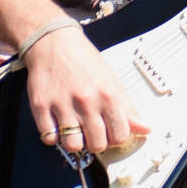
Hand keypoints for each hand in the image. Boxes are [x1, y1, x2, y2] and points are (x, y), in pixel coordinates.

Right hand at [24, 25, 149, 154]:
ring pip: (72, 145)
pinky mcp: (41, 106)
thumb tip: (145, 128)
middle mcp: (86, 100)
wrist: (53, 42)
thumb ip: (128, 107)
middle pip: (97, 144)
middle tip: (92, 132)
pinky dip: (54, 136)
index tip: (110, 133)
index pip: (120, 135)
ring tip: (74, 131)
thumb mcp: (112, 80)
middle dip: (96, 142)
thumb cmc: (83, 60)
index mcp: (107, 94)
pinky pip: (49, 137)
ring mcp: (62, 104)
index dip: (116, 138)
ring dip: (74, 142)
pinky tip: (58, 125)